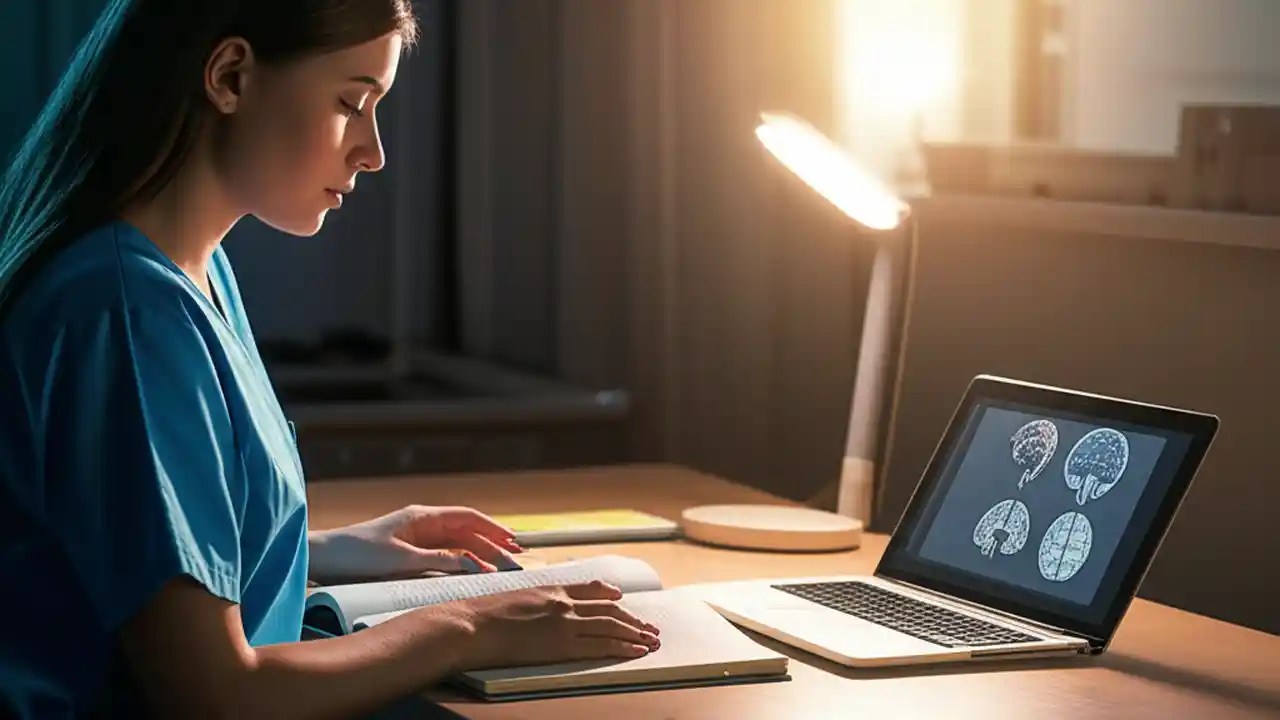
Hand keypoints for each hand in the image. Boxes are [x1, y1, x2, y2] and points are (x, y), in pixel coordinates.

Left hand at [308, 505, 523, 583]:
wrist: (325, 558)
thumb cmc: (358, 554)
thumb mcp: (401, 559)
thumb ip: (438, 561)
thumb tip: (473, 562)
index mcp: (423, 517)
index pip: (467, 518)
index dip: (493, 528)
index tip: (513, 541)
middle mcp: (424, 524)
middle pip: (467, 532)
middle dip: (492, 545)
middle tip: (515, 561)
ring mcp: (418, 538)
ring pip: (458, 544)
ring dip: (480, 555)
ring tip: (501, 568)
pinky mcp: (410, 552)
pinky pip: (444, 555)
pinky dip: (462, 562)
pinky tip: (474, 572)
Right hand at [447, 581, 661, 670]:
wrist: (472, 624)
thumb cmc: (482, 616)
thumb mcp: (514, 598)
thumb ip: (533, 602)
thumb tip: (535, 610)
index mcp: (551, 589)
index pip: (590, 589)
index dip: (610, 595)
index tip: (622, 598)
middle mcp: (563, 602)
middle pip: (608, 609)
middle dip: (632, 618)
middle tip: (649, 626)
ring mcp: (565, 622)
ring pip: (611, 626)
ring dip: (635, 633)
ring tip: (651, 640)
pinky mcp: (563, 644)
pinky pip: (602, 645)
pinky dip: (623, 647)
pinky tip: (636, 651)